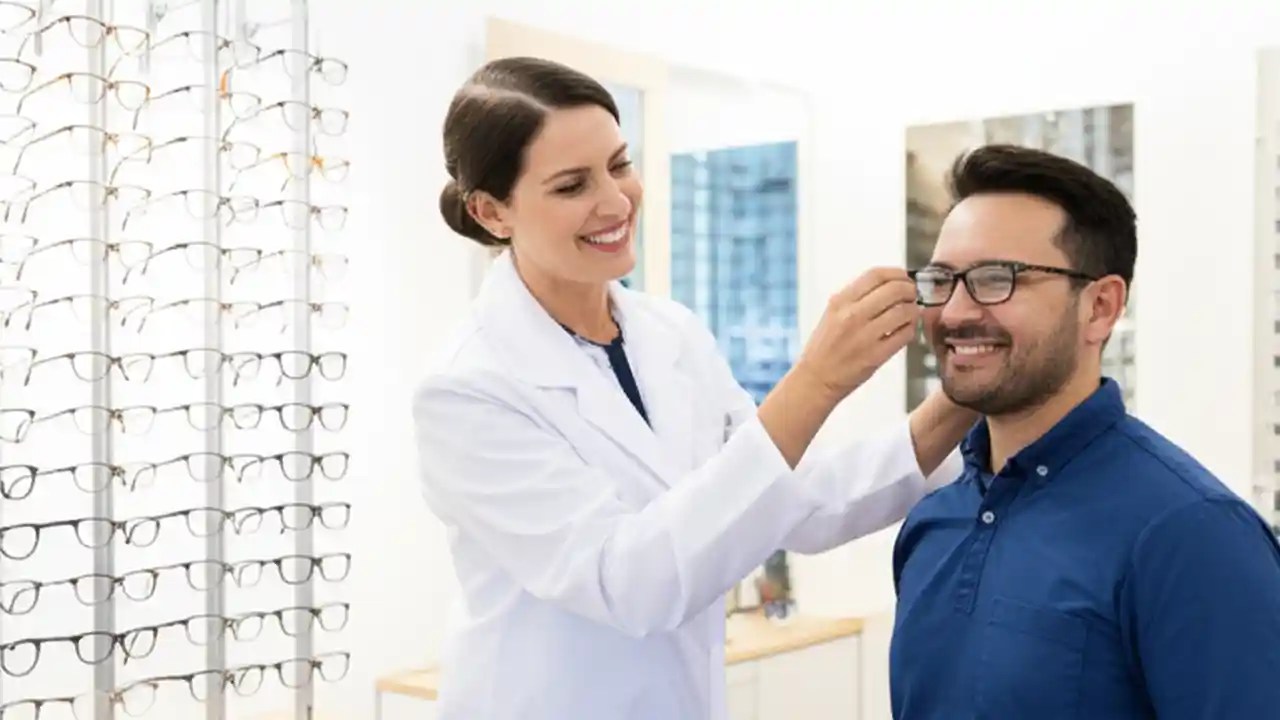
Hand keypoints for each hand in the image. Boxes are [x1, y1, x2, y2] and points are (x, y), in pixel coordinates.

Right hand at [793, 267, 919, 401]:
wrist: (816, 378)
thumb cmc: (825, 345)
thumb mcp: (832, 313)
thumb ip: (857, 297)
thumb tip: (888, 282)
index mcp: (841, 302)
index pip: (876, 275)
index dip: (896, 273)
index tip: (903, 278)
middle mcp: (852, 316)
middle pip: (895, 289)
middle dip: (910, 290)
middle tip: (911, 295)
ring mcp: (865, 336)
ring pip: (904, 311)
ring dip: (913, 309)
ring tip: (909, 313)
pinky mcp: (876, 356)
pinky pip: (905, 334)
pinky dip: (910, 328)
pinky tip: (905, 329)